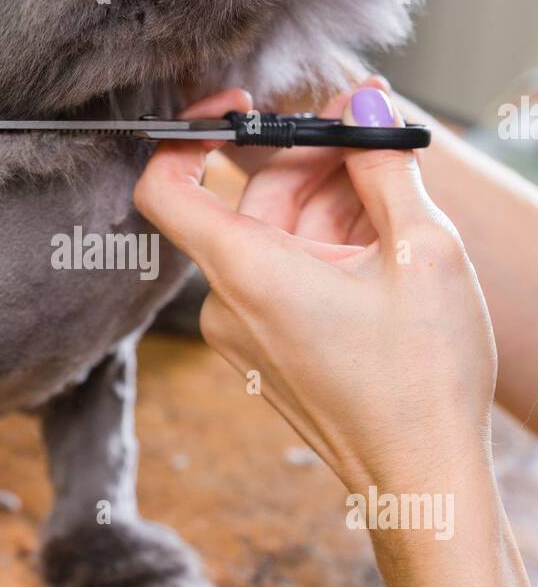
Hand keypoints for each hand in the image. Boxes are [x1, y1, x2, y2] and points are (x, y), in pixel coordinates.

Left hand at [135, 83, 497, 492]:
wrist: (422, 485)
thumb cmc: (422, 380)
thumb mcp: (421, 251)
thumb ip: (385, 165)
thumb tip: (367, 101)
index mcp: (245, 274)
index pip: (164, 184)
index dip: (190, 131)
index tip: (242, 107)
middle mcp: (227, 304)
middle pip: (249, 200)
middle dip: (313, 163)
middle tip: (378, 144)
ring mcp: (245, 333)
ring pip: (276, 236)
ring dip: (331, 206)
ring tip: (399, 204)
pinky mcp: (267, 352)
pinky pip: (284, 276)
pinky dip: (327, 249)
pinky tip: (384, 245)